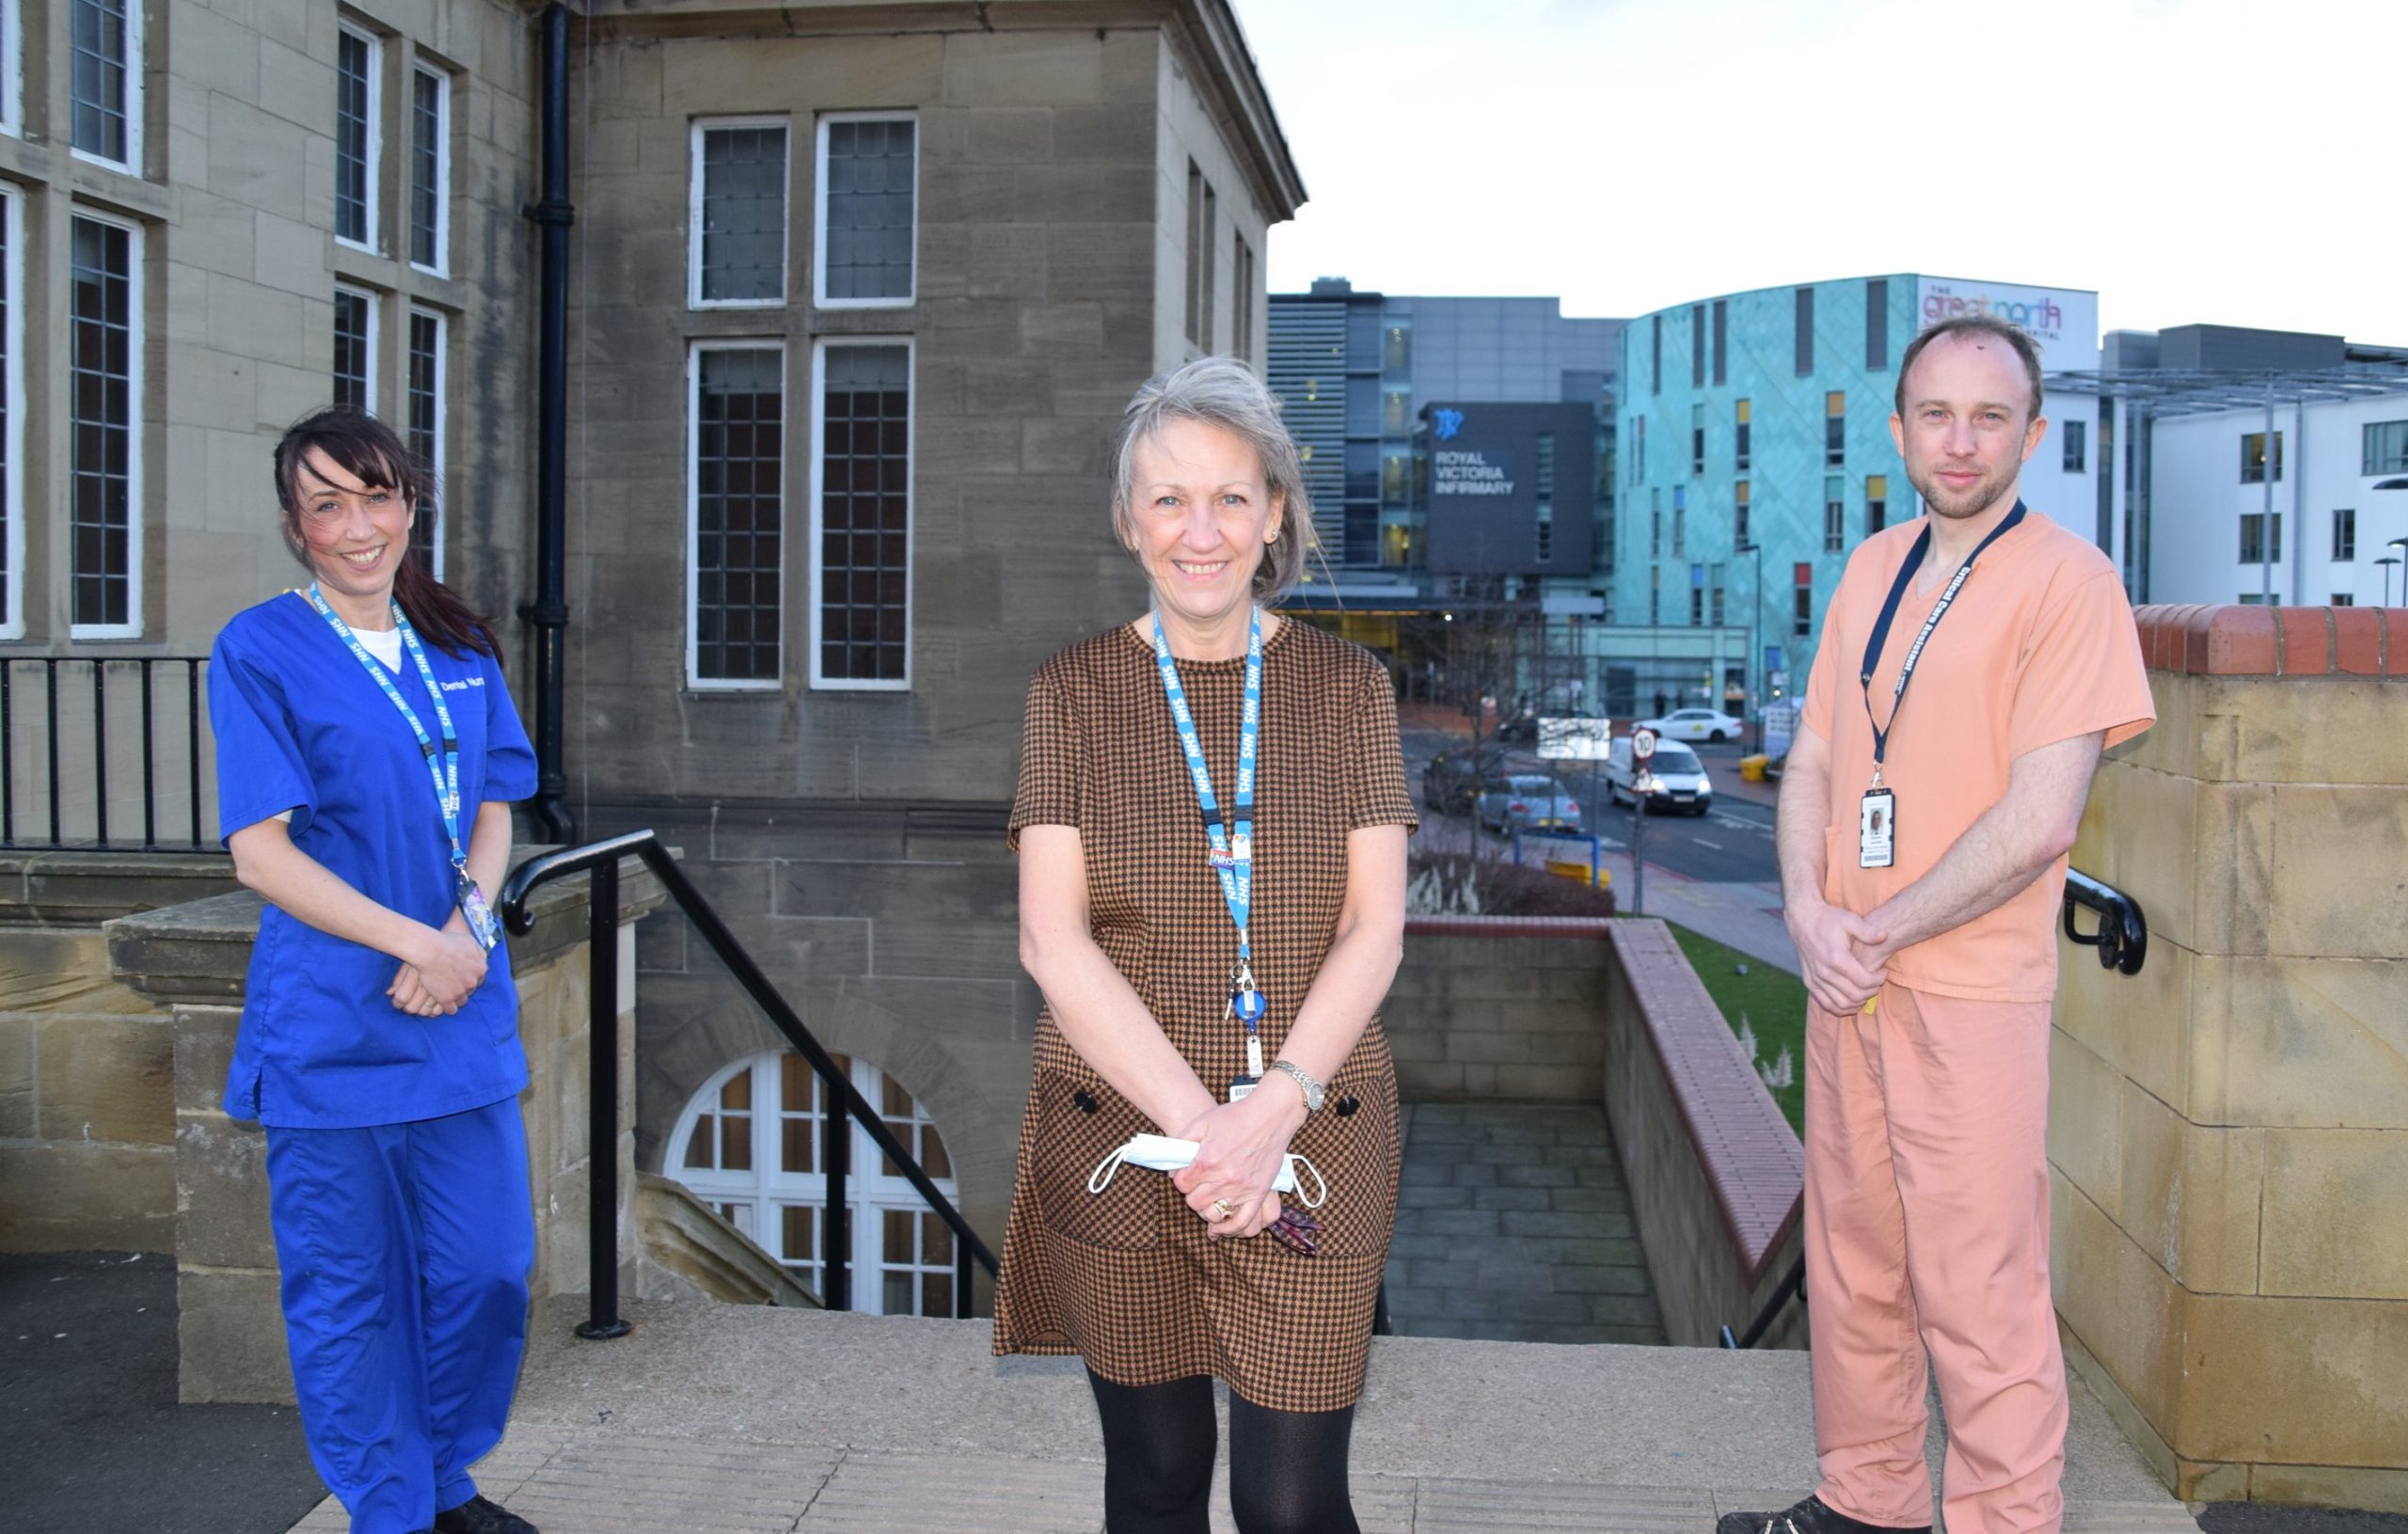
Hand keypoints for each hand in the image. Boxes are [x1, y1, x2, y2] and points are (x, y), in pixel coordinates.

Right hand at [391, 919, 488, 1015]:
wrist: (430, 950)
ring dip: (457, 998)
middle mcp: (473, 982)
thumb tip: (483, 960)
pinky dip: (448, 1008)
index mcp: (481, 969)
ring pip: (462, 1001)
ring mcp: (460, 992)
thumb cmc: (448, 942)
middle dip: (464, 987)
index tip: (462, 976)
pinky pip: (451, 1010)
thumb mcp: (470, 941)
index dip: (470, 977)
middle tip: (453, 983)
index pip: (479, 979)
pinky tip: (444, 1003)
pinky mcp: (446, 999)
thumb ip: (479, 953)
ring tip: (448, 994)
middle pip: (471, 990)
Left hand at [1172, 1090, 1305, 1238]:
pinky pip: (1242, 1221)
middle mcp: (1223, 1178)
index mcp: (1207, 1161)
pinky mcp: (1258, 1193)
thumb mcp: (1201, 1123)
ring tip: (1208, 1201)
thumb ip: (1182, 1144)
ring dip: (1207, 1210)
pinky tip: (1221, 1229)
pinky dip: (1230, 1229)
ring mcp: (1242, 1189)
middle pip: (1195, 1202)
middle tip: (1199, 1185)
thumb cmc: (1236, 1116)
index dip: (1181, 1180)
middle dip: (1193, 1194)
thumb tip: (1176, 1168)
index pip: (1182, 1185)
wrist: (1270, 1115)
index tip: (1186, 1176)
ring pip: (1215, 1214)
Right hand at [1786, 894, 1888, 1015]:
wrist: (1803, 919)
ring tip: (1866, 991)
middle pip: (1855, 995)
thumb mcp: (1850, 920)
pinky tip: (1852, 1001)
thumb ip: (1867, 930)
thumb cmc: (1830, 919)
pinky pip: (1826, 1004)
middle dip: (1872, 991)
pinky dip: (1841, 1008)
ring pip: (1842, 1004)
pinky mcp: (1809, 982)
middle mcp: (1824, 972)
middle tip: (1877, 982)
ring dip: (1858, 1002)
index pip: (1864, 981)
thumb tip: (1884, 936)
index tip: (1883, 971)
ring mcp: (1815, 979)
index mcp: (1837, 958)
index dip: (1879, 980)